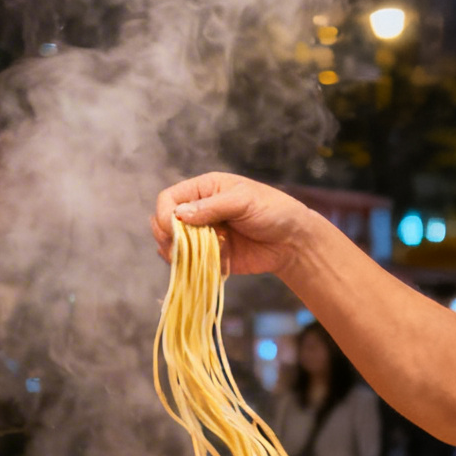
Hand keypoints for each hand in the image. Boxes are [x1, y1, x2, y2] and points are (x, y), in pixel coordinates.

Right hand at [151, 173, 327, 279]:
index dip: (164, 213)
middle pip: (163, 222)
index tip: (173, 228)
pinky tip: (195, 265)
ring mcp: (202, 235)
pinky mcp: (208, 256)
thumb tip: (179, 214)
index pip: (169, 198)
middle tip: (182, 246)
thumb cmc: (273, 211)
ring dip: (174, 252)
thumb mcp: (243, 201)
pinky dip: (184, 266)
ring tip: (191, 256)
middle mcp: (198, 211)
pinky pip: (185, 262)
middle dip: (167, 235)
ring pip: (170, 244)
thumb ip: (212, 206)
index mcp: (205, 189)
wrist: (292, 241)